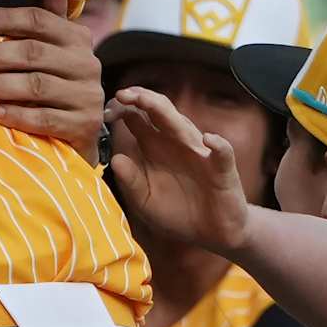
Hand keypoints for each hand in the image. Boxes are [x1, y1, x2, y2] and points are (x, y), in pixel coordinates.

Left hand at [0, 0, 104, 153]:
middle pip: (34, 53)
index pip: (40, 21)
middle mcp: (87, 63)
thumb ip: (49, 19)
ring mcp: (87, 96)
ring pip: (37, 86)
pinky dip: (17, 115)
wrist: (83, 131)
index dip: (7, 18)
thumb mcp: (57, 50)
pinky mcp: (84, 125)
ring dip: (0, 85)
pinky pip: (45, 119)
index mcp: (77, 38)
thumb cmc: (60, 85)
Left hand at [105, 85, 253, 251]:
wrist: (211, 232)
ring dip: (166, 112)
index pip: (138, 118)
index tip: (105, 112)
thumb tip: (116, 160)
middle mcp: (176, 143)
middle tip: (121, 94)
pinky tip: (209, 140)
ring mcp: (200, 153)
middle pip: (159, 111)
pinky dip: (218, 145)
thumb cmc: (178, 212)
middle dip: (141, 99)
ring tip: (146, 101)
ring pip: (184, 125)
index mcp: (155, 147)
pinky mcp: (222, 169)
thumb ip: (131, 182)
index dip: (122, 110)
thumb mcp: (146, 201)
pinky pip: (222, 152)